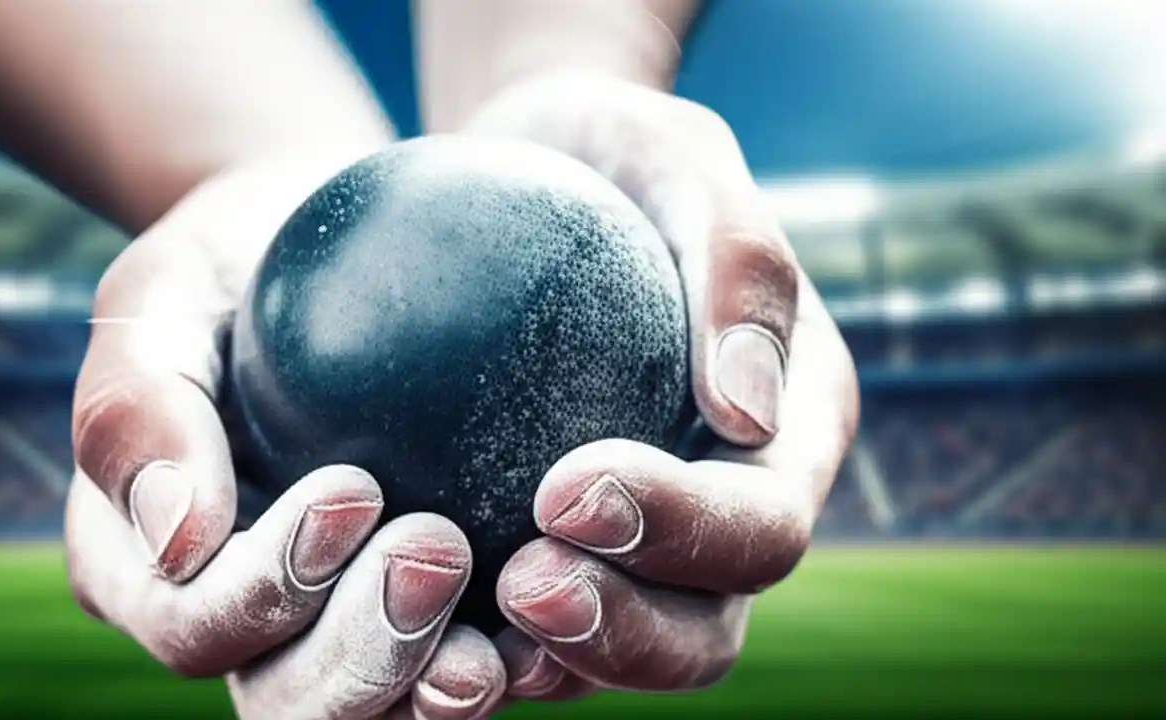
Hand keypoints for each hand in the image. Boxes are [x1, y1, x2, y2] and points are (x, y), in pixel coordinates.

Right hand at [65, 155, 505, 718]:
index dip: (264, 593)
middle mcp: (248, 618)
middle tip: (440, 546)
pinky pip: (478, 664)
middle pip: (293, 702)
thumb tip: (180, 540)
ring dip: (447, 682)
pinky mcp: (436, 612)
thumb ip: (140, 405)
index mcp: (152, 566)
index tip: (352, 489)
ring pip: (388, 712)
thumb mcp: (162, 295)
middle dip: (365, 655)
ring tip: (526, 608)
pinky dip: (527, 656)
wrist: (337, 243)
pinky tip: (576, 612)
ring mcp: (342, 624)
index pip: (197, 628)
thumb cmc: (235, 263)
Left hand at [464, 73, 859, 697]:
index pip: (763, 523)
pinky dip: (479, 643)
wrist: (527, 174)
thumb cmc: (610, 154)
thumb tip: (750, 414)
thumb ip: (739, 263)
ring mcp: (643, 546)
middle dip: (623, 628)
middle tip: (518, 582)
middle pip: (704, 628)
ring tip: (468, 608)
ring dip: (551, 656)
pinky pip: (526, 630)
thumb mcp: (677, 155)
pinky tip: (409, 611)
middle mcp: (725, 510)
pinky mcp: (557, 550)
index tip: (564, 489)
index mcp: (789, 434)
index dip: (682, 532)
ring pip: (618, 654)